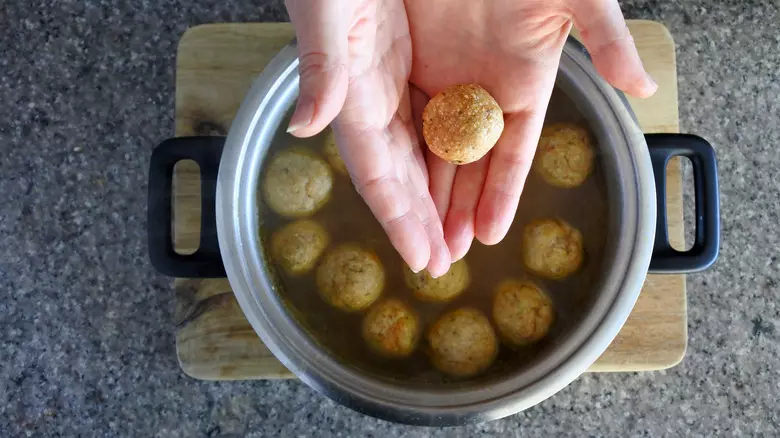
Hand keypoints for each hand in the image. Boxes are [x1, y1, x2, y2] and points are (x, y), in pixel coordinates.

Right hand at [284, 0, 450, 275]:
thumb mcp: (327, 2)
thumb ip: (319, 62)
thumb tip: (307, 126)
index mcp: (352, 84)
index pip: (374, 166)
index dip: (396, 215)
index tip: (420, 256)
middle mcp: (373, 88)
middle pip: (399, 168)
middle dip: (419, 218)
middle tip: (441, 264)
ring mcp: (397, 74)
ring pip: (420, 147)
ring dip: (436, 193)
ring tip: (457, 236)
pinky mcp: (416, 56)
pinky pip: (437, 111)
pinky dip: (450, 148)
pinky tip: (463, 174)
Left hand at [405, 0, 656, 260]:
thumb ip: (607, 40)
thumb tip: (646, 87)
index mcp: (525, 83)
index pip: (512, 153)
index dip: (501, 193)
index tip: (490, 232)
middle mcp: (484, 90)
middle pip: (468, 163)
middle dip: (456, 208)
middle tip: (445, 255)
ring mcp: (447, 79)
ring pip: (432, 148)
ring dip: (426, 192)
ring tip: (418, 238)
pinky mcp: (414, 64)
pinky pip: (404, 117)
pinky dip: (399, 152)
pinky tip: (393, 188)